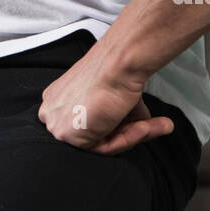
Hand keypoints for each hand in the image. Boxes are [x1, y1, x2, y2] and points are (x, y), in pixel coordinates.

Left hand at [36, 40, 173, 154]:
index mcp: (59, 96)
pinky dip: (128, 138)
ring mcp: (57, 122)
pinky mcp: (67, 134)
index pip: (89, 120)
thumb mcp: (113, 94)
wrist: (120, 62)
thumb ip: (114, 112)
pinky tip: (143, 126)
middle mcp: (54, 108)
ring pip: (101, 140)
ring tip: (155, 125)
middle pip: (94, 132)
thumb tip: (134, 122)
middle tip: (152, 126)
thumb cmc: (117, 70)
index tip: (140, 121)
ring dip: (134, 133)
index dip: (118, 122)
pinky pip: (103, 147)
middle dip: (128, 130)